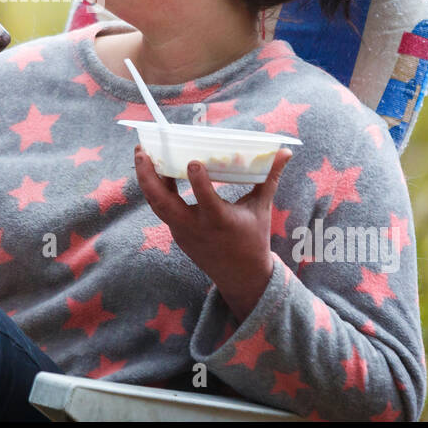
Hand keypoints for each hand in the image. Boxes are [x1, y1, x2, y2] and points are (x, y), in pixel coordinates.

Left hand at [134, 145, 292, 322]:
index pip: (206, 202)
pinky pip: (162, 209)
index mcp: (220, 222)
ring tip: (141, 154)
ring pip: (157, 205)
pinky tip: (153, 168)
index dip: (199, 183)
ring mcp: (182, 232)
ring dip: (146, 180)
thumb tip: (286, 151)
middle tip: (142, 151)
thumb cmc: (253, 238)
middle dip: (149, 177)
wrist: (241, 277)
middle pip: (164, 204)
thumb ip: (269, 178)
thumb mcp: (261, 208)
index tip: (193, 162)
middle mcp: (196, 228)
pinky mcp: (177, 233)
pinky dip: (156, 189)